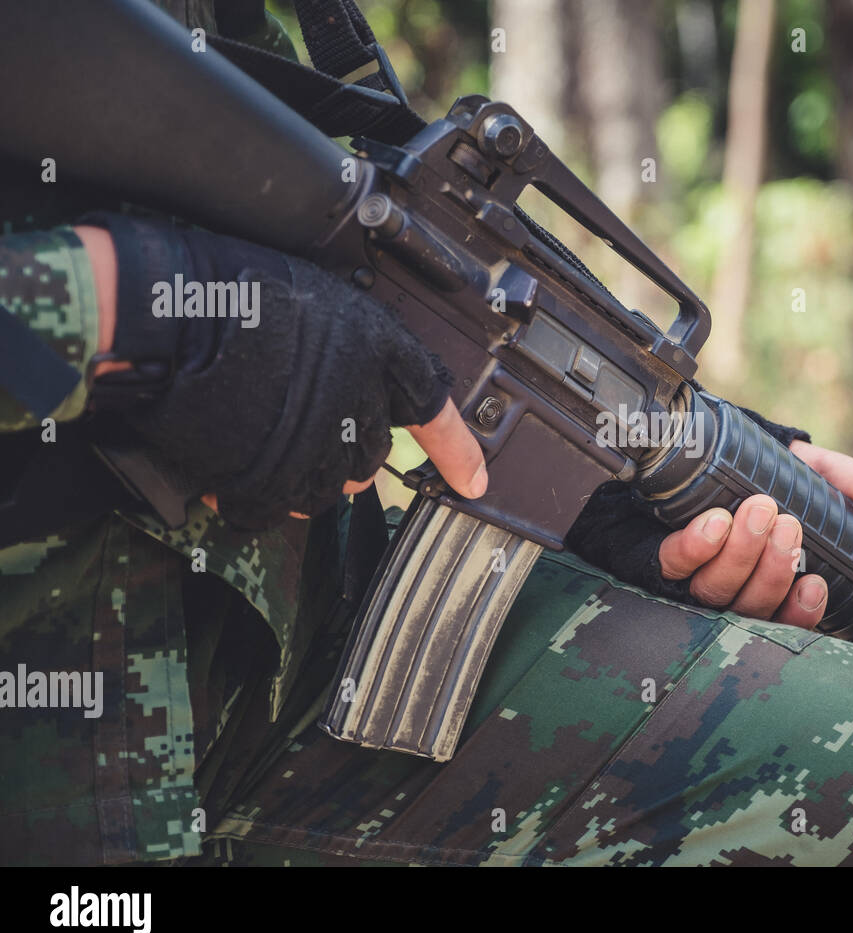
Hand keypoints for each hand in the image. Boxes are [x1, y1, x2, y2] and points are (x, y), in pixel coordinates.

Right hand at [78, 215, 480, 527]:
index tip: (474, 481)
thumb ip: (347, 350)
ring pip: (329, 486)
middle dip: (341, 447)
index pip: (435, 407)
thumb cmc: (229, 289)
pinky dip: (255, 500)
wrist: (164, 312)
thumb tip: (351, 385)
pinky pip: (278, 509)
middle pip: (372, 454)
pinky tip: (229, 473)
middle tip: (295, 420)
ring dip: (299, 473)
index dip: (457, 451)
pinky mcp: (274, 478)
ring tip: (257, 436)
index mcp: (377, 348)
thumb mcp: (313, 300)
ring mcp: (319, 444)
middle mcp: (360, 399)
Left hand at [656, 441, 852, 627]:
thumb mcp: (798, 466)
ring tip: (758, 510)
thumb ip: (836, 477)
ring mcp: (691, 577)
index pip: (786, 619)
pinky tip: (713, 523)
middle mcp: (730, 589)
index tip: (813, 583)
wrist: (688, 443)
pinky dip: (695, 547)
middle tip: (786, 523)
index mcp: (766, 580)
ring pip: (716, 590)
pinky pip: (673, 564)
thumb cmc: (749, 466)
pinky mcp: (655, 557)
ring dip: (740, 554)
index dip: (800, 613)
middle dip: (772, 568)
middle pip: (750, 606)